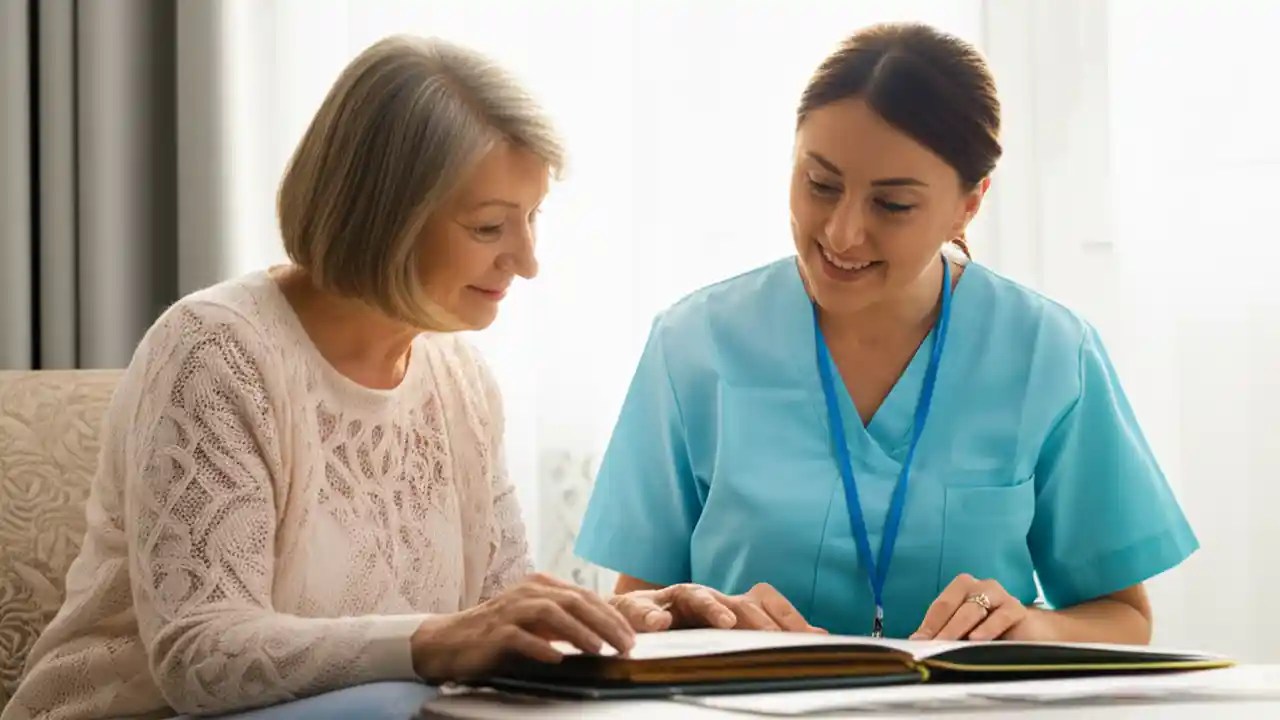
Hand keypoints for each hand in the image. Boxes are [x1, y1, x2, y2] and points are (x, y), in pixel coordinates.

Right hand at [410, 572, 635, 681]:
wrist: (451, 640)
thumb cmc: (500, 631)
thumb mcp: (536, 621)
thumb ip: (565, 621)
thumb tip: (605, 634)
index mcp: (540, 585)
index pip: (584, 596)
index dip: (611, 615)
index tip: (631, 635)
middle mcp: (527, 592)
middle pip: (573, 601)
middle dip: (604, 623)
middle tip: (625, 645)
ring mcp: (510, 610)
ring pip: (551, 614)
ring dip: (578, 632)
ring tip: (598, 649)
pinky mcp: (494, 632)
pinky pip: (521, 637)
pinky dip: (541, 647)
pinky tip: (556, 659)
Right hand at [611, 582, 826, 633]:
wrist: (628, 617)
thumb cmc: (685, 627)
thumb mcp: (727, 633)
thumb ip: (769, 632)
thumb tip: (822, 635)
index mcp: (731, 605)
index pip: (769, 603)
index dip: (791, 620)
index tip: (815, 640)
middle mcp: (708, 597)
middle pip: (739, 600)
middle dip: (760, 621)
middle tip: (777, 640)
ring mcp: (674, 600)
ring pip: (696, 595)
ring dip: (713, 609)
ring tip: (727, 623)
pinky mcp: (639, 607)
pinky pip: (645, 610)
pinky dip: (653, 617)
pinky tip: (661, 625)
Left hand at [911, 573, 1040, 640]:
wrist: (1032, 634)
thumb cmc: (993, 632)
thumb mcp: (966, 632)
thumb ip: (943, 634)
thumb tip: (916, 643)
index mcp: (962, 588)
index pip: (940, 606)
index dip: (928, 625)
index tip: (916, 643)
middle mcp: (979, 586)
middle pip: (953, 604)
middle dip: (940, 627)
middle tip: (929, 646)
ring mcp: (999, 595)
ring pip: (974, 608)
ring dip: (958, 626)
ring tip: (947, 643)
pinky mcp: (1017, 608)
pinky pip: (1002, 615)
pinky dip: (989, 627)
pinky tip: (978, 638)